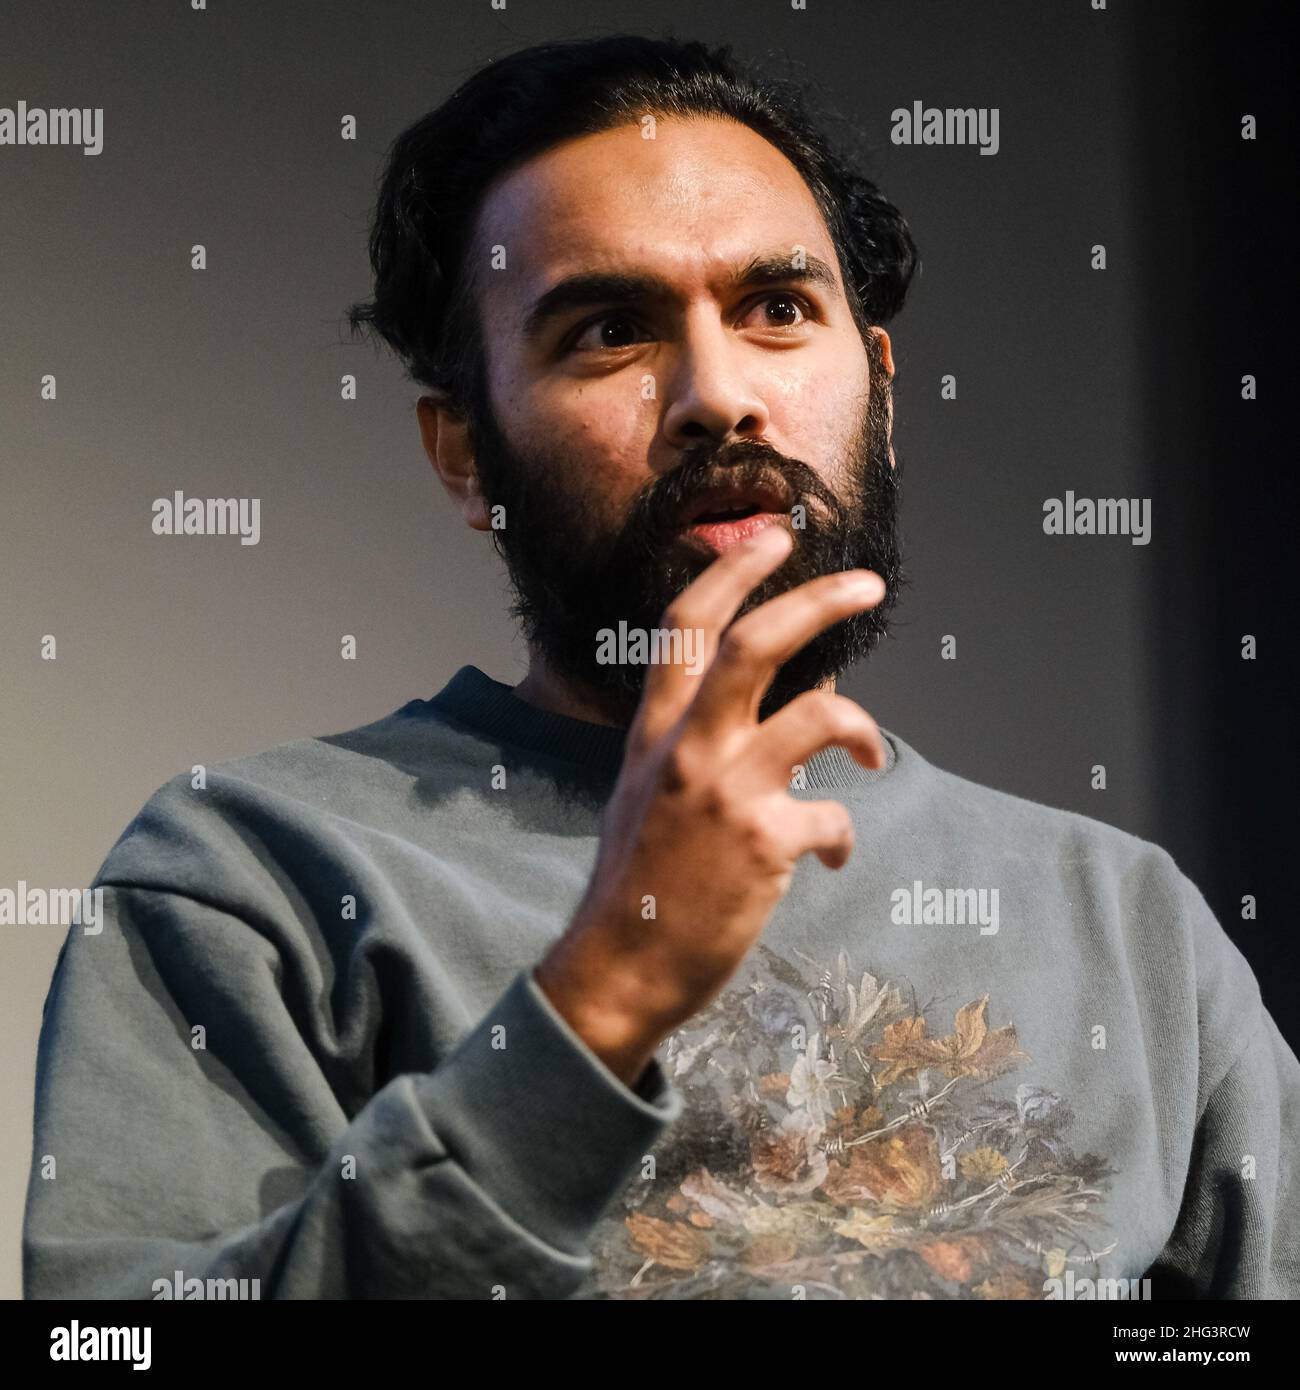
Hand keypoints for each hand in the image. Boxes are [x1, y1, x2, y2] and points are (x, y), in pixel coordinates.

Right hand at [534, 524, 886, 1085]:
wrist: (619, 967)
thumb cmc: (635, 884)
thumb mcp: (640, 795)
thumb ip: (685, 749)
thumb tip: (754, 722)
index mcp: (654, 733)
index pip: (686, 627)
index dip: (731, 572)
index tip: (770, 537)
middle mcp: (688, 749)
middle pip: (757, 645)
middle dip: (820, 602)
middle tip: (869, 584)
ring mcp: (726, 793)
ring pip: (818, 716)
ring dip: (863, 727)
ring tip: (873, 753)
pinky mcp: (763, 843)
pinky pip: (832, 819)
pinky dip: (841, 836)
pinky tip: (832, 855)